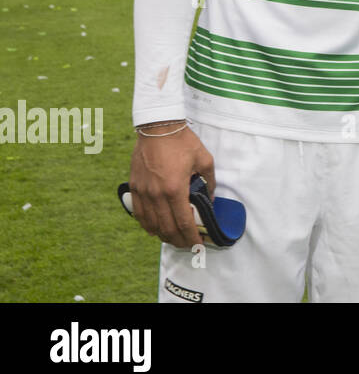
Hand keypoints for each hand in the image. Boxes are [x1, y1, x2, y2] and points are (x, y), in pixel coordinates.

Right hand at [128, 125, 215, 248]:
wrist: (158, 127)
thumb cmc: (182, 142)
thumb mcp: (204, 160)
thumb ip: (209, 182)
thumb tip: (210, 199)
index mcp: (175, 189)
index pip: (183, 222)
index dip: (191, 237)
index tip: (198, 244)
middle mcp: (157, 194)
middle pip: (167, 228)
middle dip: (178, 240)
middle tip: (187, 245)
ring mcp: (143, 192)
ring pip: (151, 224)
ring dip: (163, 235)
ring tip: (173, 239)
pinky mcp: (134, 187)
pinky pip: (139, 213)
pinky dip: (147, 225)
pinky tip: (154, 229)